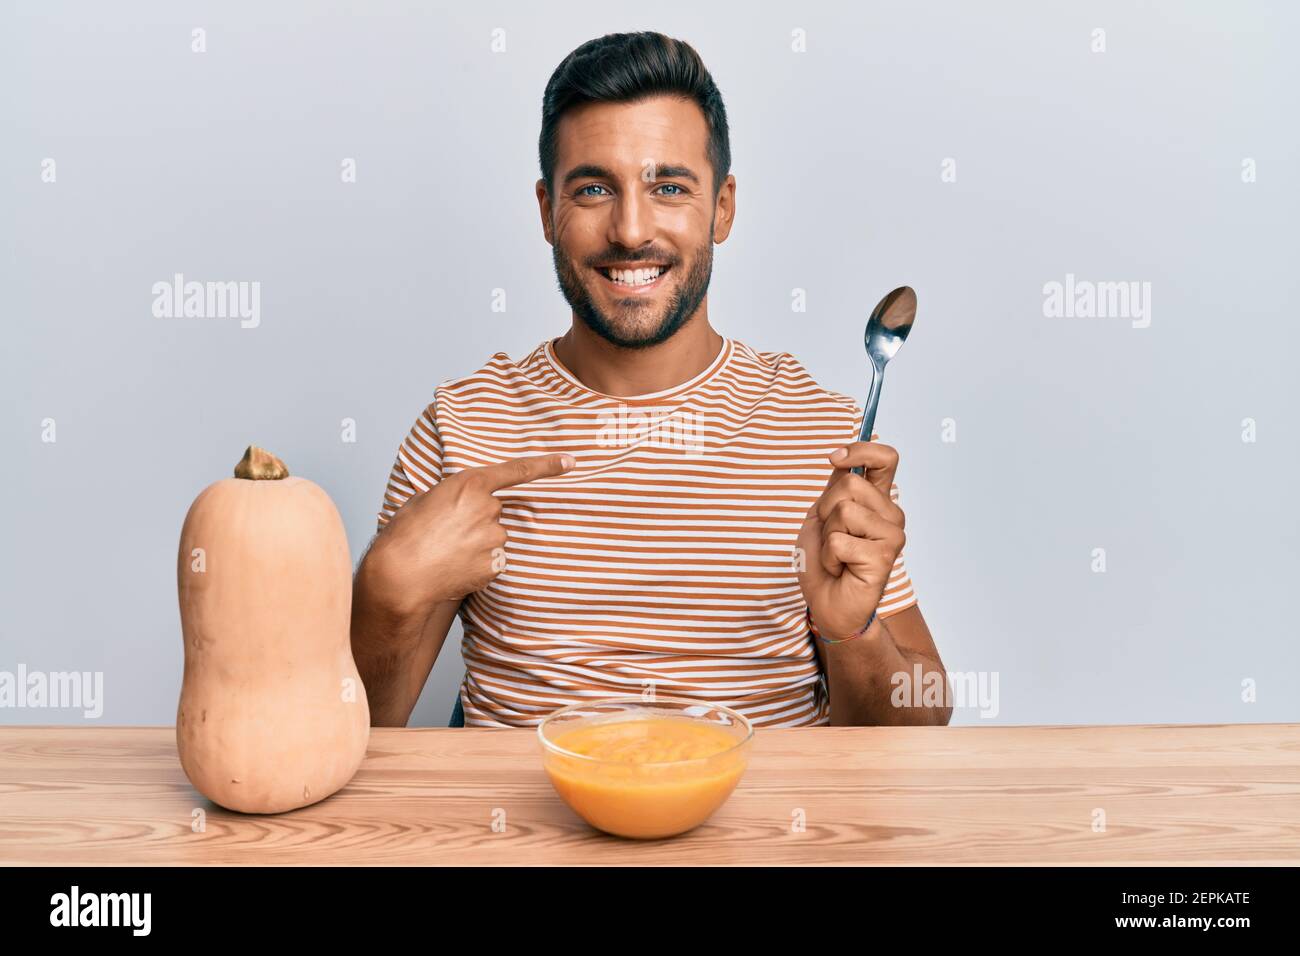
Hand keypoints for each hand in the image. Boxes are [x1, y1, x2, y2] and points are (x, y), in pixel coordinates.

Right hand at [369, 453, 574, 613]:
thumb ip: (450, 495)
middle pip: (494, 510)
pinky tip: (455, 566)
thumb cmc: (404, 536)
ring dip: (476, 543)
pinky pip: (491, 560)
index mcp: (470, 484)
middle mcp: (489, 508)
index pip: (517, 471)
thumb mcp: (422, 500)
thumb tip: (456, 505)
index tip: (569, 461)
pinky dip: (477, 563)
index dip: (546, 465)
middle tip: (446, 532)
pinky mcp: (495, 564)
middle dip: (476, 519)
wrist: (402, 577)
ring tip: (446, 552)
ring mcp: (494, 538)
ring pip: (492, 537)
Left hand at [796, 441, 905, 641]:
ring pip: (844, 511)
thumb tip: (843, 459)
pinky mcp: (885, 556)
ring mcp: (892, 534)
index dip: (861, 450)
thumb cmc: (824, 562)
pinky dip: (829, 557)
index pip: (885, 459)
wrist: (827, 604)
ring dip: (827, 535)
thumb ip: (836, 488)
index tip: (835, 456)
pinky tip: (841, 568)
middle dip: (826, 511)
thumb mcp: (822, 517)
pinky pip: (839, 541)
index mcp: (877, 500)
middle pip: (850, 485)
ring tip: (837, 555)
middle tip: (830, 537)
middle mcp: (891, 514)